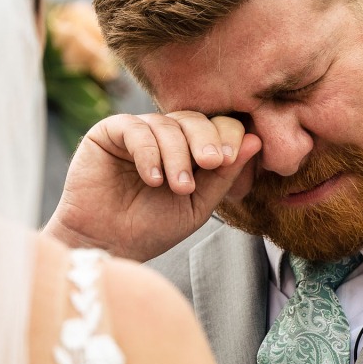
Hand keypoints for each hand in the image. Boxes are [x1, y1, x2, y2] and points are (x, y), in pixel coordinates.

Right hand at [46, 112, 260, 261]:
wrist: (107, 244)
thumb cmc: (150, 229)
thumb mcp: (196, 205)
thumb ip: (223, 175)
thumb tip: (256, 140)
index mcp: (190, 151)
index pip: (216, 127)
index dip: (226, 136)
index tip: (227, 160)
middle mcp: (165, 136)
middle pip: (195, 119)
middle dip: (206, 140)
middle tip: (211, 164)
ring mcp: (137, 132)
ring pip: (167, 124)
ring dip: (177, 156)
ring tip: (177, 187)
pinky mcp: (108, 132)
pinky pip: (135, 129)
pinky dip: (148, 153)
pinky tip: (152, 179)